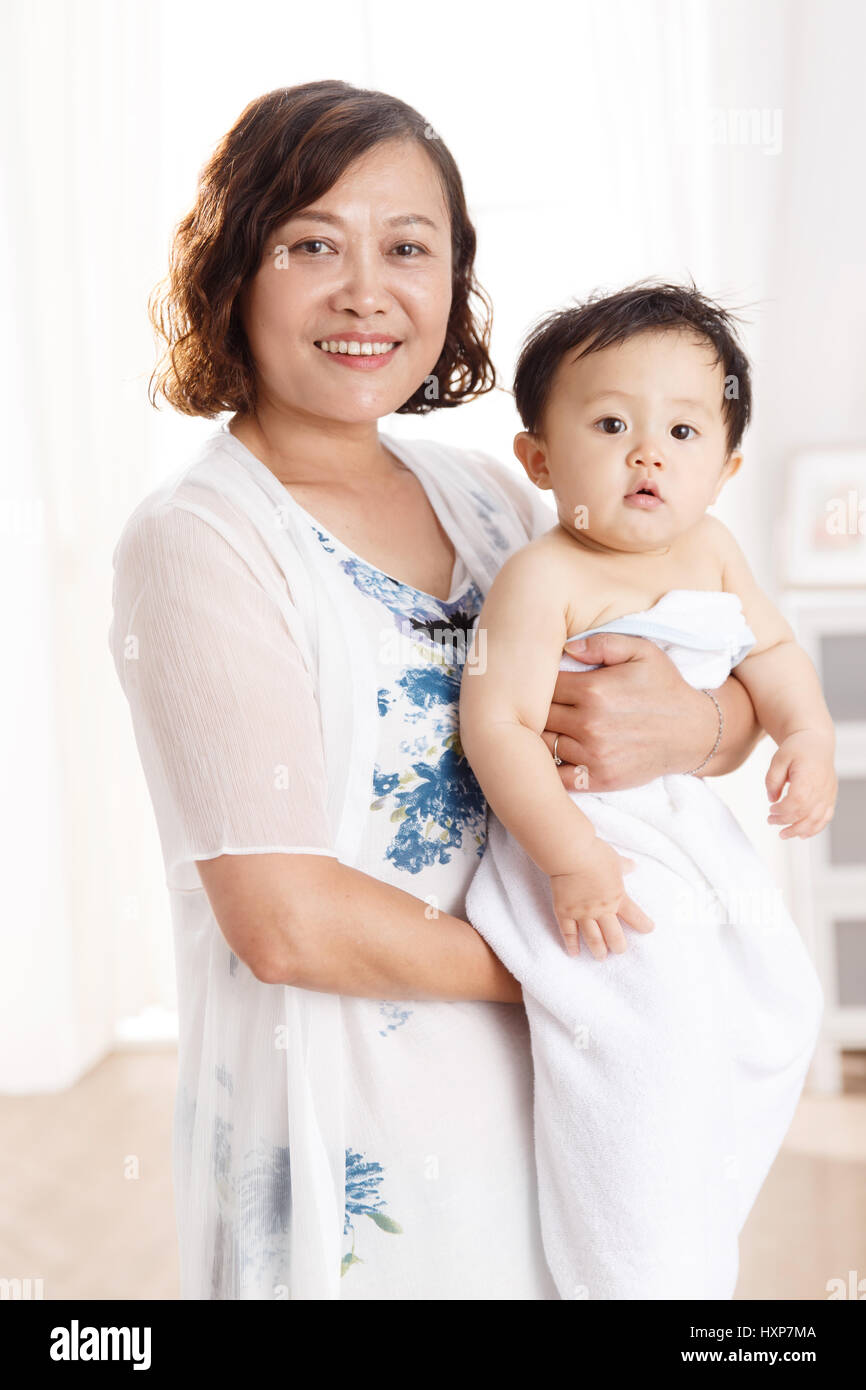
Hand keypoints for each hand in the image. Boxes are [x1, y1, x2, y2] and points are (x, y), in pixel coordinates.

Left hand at [541, 632, 733, 792]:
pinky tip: (553, 755)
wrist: (694, 733)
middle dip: (534, 710)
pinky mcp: (599, 779)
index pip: (543, 686)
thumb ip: (602, 643)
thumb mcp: (642, 652)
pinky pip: (557, 777)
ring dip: (540, 736)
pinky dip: (548, 768)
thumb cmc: (665, 687)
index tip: (540, 683)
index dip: (538, 683)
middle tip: (535, 706)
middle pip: (537, 716)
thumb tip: (565, 648)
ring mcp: (593, 755)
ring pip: (542, 745)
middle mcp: (589, 724)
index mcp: (593, 690)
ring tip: (544, 727)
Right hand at [550, 841, 654, 959]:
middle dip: (618, 946)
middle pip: (614, 935)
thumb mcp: (615, 859)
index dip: (643, 924)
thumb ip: (624, 866)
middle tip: (619, 951)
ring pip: (593, 938)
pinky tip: (574, 953)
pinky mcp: (565, 912)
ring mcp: (582, 913)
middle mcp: (601, 910)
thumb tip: (633, 865)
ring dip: (598, 950)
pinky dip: (572, 944)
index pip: (635, 916)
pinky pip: (569, 933)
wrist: (572, 854)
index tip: (648, 929)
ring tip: (601, 957)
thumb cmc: (595, 854)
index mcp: (617, 897)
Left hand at [766, 731, 836, 837]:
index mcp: (808, 777)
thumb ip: (772, 780)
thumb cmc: (797, 749)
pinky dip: (815, 828)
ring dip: (799, 830)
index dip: (782, 811)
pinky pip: (826, 817)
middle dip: (786, 821)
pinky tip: (802, 834)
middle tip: (771, 821)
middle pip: (805, 813)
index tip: (770, 810)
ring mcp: (828, 794)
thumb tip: (771, 799)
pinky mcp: (830, 797)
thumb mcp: (778, 759)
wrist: (816, 743)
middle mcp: (821, 787)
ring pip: (816, 819)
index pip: (796, 802)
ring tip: (784, 834)